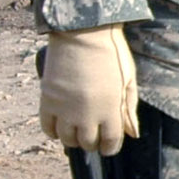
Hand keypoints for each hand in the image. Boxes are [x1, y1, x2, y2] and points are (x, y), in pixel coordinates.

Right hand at [41, 25, 141, 155]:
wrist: (83, 31)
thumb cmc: (112, 53)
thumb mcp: (128, 81)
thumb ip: (129, 110)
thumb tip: (132, 134)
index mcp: (111, 110)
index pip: (110, 142)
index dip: (110, 147)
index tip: (109, 146)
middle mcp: (87, 114)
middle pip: (87, 143)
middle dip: (92, 143)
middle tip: (93, 136)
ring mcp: (65, 108)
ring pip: (67, 139)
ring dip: (73, 139)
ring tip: (77, 131)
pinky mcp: (48, 99)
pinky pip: (47, 127)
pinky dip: (53, 131)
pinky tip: (59, 126)